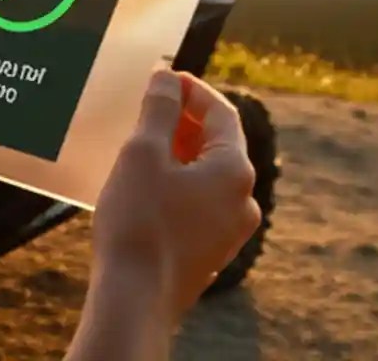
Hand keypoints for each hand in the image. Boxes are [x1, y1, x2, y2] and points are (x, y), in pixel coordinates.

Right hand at [92, 70, 260, 321]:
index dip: (192, 90)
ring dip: (180, 154)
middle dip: (184, 122)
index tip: (164, 78)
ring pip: (209, 176)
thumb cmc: (138, 223)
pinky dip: (180, 185)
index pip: (222, 113)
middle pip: (219, 144)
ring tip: (143, 147)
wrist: (134, 300)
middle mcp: (243, 200)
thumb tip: (166, 77)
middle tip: (149, 109)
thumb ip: (158, 108)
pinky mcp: (212, 252)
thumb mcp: (142, 153)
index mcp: (235, 170)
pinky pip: (201, 205)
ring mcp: (231, 231)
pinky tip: (147, 187)